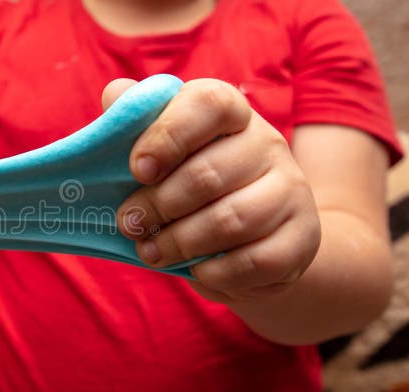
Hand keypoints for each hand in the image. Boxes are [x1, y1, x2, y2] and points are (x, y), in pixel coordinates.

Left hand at [109, 78, 320, 303]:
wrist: (256, 238)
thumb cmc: (190, 186)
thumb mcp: (164, 150)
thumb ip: (138, 120)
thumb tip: (115, 94)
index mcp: (231, 112)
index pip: (208, 104)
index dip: (168, 135)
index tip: (137, 169)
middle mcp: (267, 144)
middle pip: (209, 173)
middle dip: (158, 204)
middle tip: (129, 223)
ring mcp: (291, 191)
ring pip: (231, 220)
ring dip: (180, 241)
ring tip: (150, 251)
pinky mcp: (301, 239)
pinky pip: (255, 260)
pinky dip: (217, 271)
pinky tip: (195, 271)